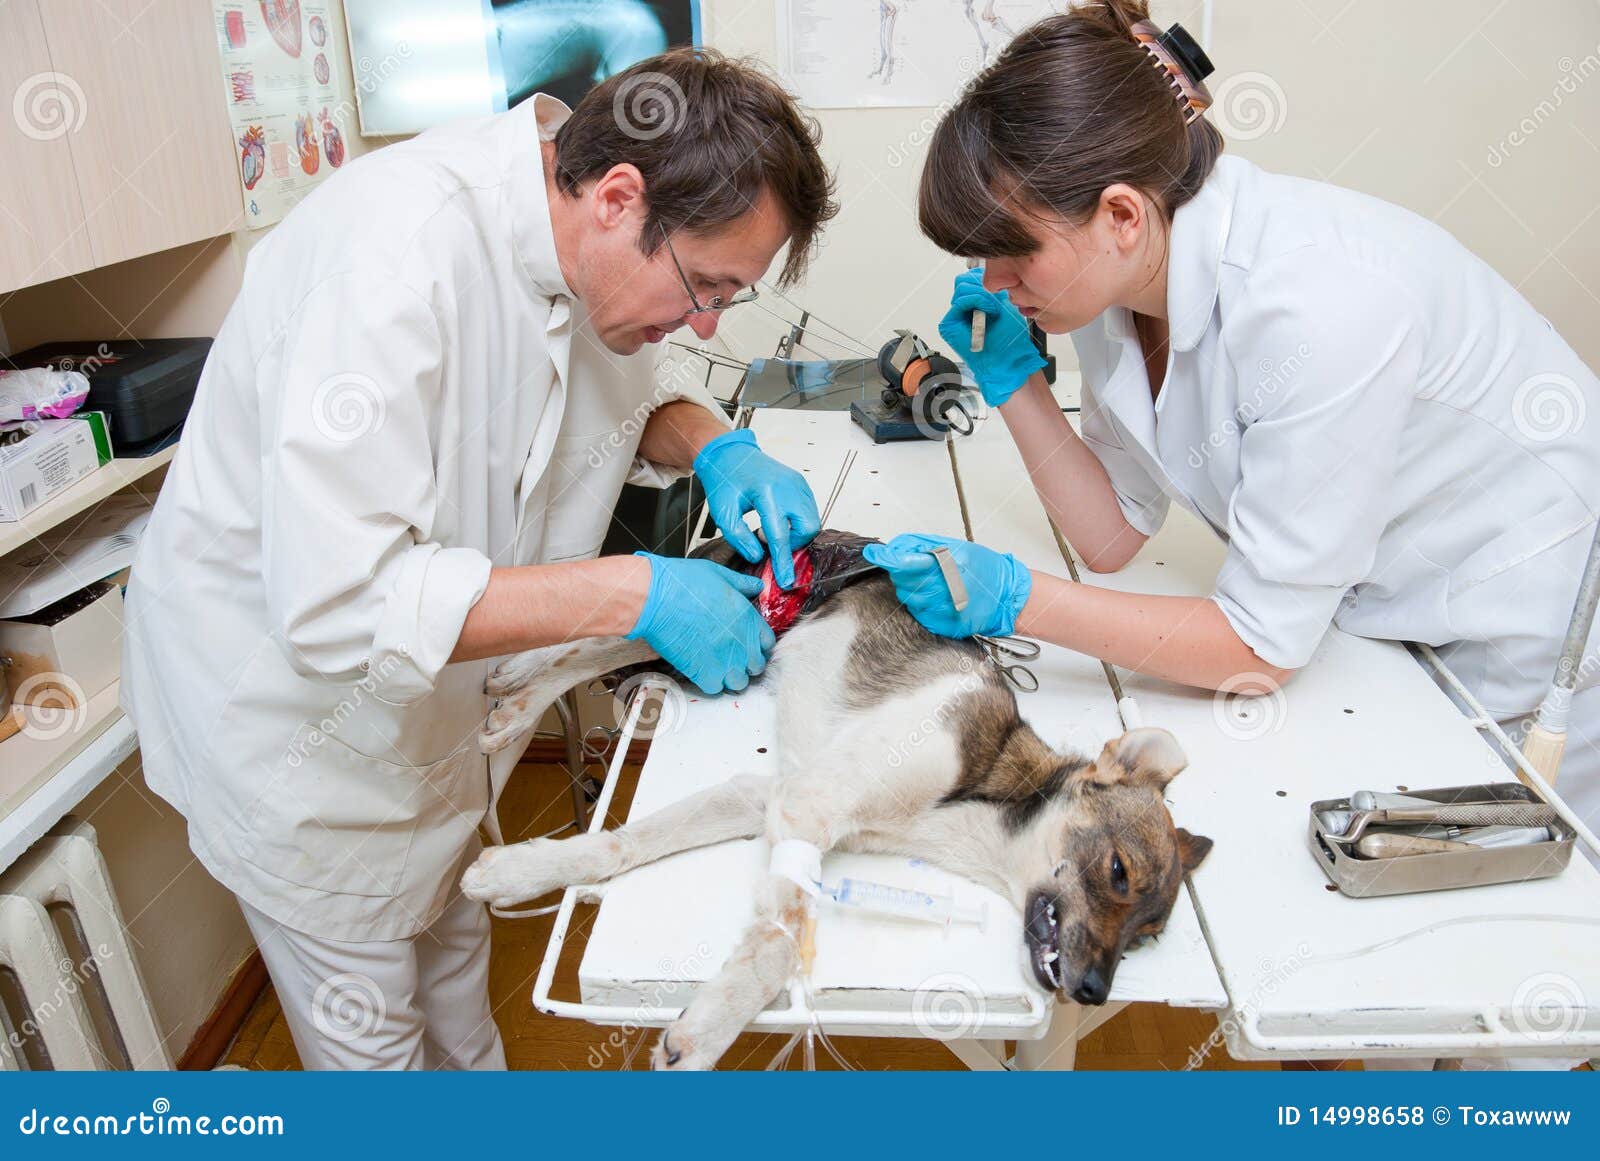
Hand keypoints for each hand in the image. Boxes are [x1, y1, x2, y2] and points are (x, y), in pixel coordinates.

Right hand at [626, 553, 774, 694]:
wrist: (656, 598)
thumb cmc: (684, 582)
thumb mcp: (719, 574)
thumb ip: (742, 584)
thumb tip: (756, 586)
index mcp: (748, 618)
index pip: (767, 643)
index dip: (757, 644)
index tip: (746, 643)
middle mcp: (742, 642)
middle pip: (756, 665)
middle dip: (746, 662)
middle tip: (731, 655)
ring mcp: (724, 660)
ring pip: (739, 682)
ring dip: (731, 675)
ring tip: (718, 666)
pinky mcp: (703, 673)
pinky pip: (716, 688)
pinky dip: (711, 683)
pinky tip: (702, 671)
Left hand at [694, 429, 819, 588]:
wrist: (730, 454)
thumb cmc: (725, 479)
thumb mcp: (723, 512)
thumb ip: (739, 538)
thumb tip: (758, 556)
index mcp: (766, 492)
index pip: (780, 535)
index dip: (783, 561)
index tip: (786, 580)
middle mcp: (788, 486)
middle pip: (807, 529)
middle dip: (794, 544)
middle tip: (771, 542)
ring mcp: (798, 483)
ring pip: (813, 521)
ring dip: (796, 534)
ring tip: (771, 528)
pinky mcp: (802, 483)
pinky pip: (810, 511)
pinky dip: (798, 523)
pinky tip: (778, 520)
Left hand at [862, 533, 1031, 637]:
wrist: (1005, 596)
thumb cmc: (983, 568)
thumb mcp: (956, 546)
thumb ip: (922, 547)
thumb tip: (893, 549)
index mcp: (949, 565)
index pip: (906, 563)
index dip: (887, 558)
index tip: (874, 554)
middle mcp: (945, 590)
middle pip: (904, 582)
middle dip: (905, 573)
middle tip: (923, 569)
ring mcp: (944, 610)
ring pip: (909, 598)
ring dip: (914, 589)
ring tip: (935, 583)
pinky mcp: (943, 625)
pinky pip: (919, 613)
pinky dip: (923, 604)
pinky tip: (939, 598)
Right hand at [938, 268, 1046, 407]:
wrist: (1007, 362)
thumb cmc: (1009, 342)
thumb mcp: (1004, 305)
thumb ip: (990, 288)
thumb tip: (982, 274)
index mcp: (974, 306)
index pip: (971, 279)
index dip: (986, 279)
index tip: (1000, 291)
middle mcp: (962, 311)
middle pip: (964, 281)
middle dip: (983, 286)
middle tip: (997, 302)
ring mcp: (954, 317)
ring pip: (962, 287)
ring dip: (982, 294)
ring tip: (994, 310)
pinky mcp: (948, 325)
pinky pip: (961, 300)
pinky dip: (977, 301)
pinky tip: (989, 311)